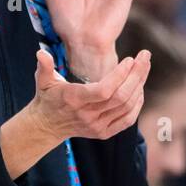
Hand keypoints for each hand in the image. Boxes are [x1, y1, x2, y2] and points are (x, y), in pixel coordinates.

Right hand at [28, 47, 151, 144]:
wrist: (47, 125)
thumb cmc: (47, 97)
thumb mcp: (43, 80)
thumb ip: (44, 66)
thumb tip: (41, 52)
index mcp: (74, 100)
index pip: (104, 91)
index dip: (120, 76)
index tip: (129, 59)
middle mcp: (87, 115)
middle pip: (120, 97)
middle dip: (136, 75)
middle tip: (144, 57)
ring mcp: (97, 126)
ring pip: (127, 106)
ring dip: (139, 86)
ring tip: (143, 68)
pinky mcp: (104, 133)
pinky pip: (127, 119)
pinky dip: (137, 104)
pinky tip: (139, 89)